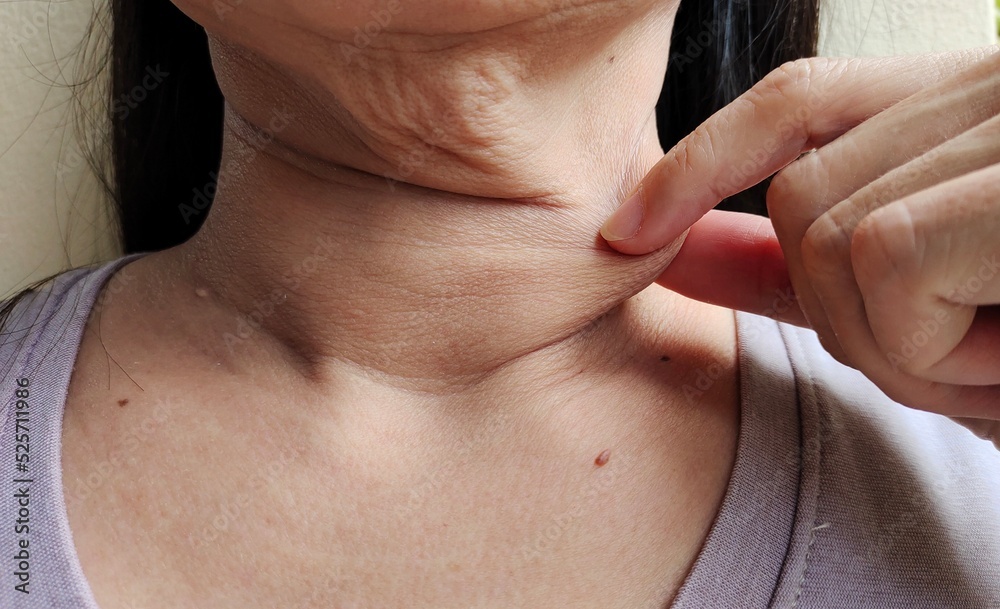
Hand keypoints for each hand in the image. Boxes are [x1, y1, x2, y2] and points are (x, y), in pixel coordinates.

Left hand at [600, 47, 999, 444]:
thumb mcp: (936, 310)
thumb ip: (807, 268)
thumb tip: (672, 245)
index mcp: (964, 113)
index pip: (799, 101)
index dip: (702, 165)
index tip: (630, 234)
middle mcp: (989, 94)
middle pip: (799, 192)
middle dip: (842, 315)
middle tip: (954, 359)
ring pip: (830, 235)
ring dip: (902, 349)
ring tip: (998, 363)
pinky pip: (889, 260)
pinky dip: (933, 350)